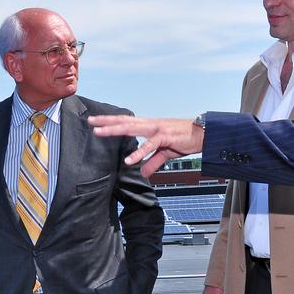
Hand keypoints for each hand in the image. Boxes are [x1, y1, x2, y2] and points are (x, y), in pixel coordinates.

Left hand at [88, 115, 203, 178]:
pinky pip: (150, 145)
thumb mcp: (165, 153)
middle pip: (123, 121)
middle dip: (106, 121)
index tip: (96, 120)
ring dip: (114, 130)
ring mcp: (157, 129)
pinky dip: (139, 152)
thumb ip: (152, 162)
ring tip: (99, 132)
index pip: (125, 121)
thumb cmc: (184, 140)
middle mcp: (150, 124)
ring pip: (131, 128)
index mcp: (148, 126)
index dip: (110, 121)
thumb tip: (142, 172)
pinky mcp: (165, 137)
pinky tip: (129, 160)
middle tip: (90, 121)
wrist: (203, 134)